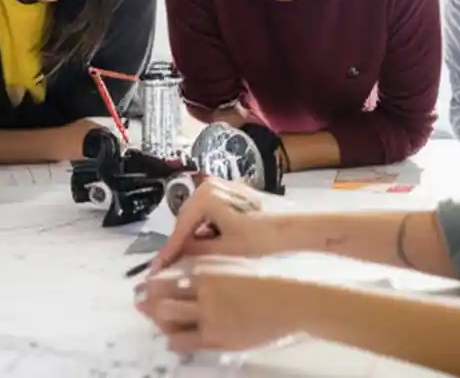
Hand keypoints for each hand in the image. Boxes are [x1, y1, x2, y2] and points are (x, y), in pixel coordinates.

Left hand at [135, 256, 300, 353]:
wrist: (291, 300)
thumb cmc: (266, 278)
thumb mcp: (232, 263)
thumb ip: (206, 267)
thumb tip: (180, 273)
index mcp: (206, 268)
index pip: (164, 275)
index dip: (149, 283)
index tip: (144, 286)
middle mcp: (202, 290)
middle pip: (158, 296)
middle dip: (146, 301)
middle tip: (142, 304)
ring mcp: (209, 315)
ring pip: (166, 318)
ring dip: (158, 320)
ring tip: (160, 321)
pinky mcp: (217, 337)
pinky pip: (183, 341)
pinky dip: (173, 340)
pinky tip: (175, 338)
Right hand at [149, 177, 283, 271]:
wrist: (304, 231)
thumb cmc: (266, 241)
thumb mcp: (225, 252)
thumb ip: (194, 256)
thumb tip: (170, 263)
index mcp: (206, 194)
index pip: (179, 229)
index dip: (168, 254)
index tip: (155, 273)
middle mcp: (213, 185)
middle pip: (189, 223)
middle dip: (183, 248)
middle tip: (170, 272)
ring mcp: (228, 190)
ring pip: (203, 222)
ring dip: (198, 244)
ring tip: (191, 267)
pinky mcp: (240, 199)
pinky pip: (217, 219)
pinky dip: (213, 237)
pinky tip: (213, 255)